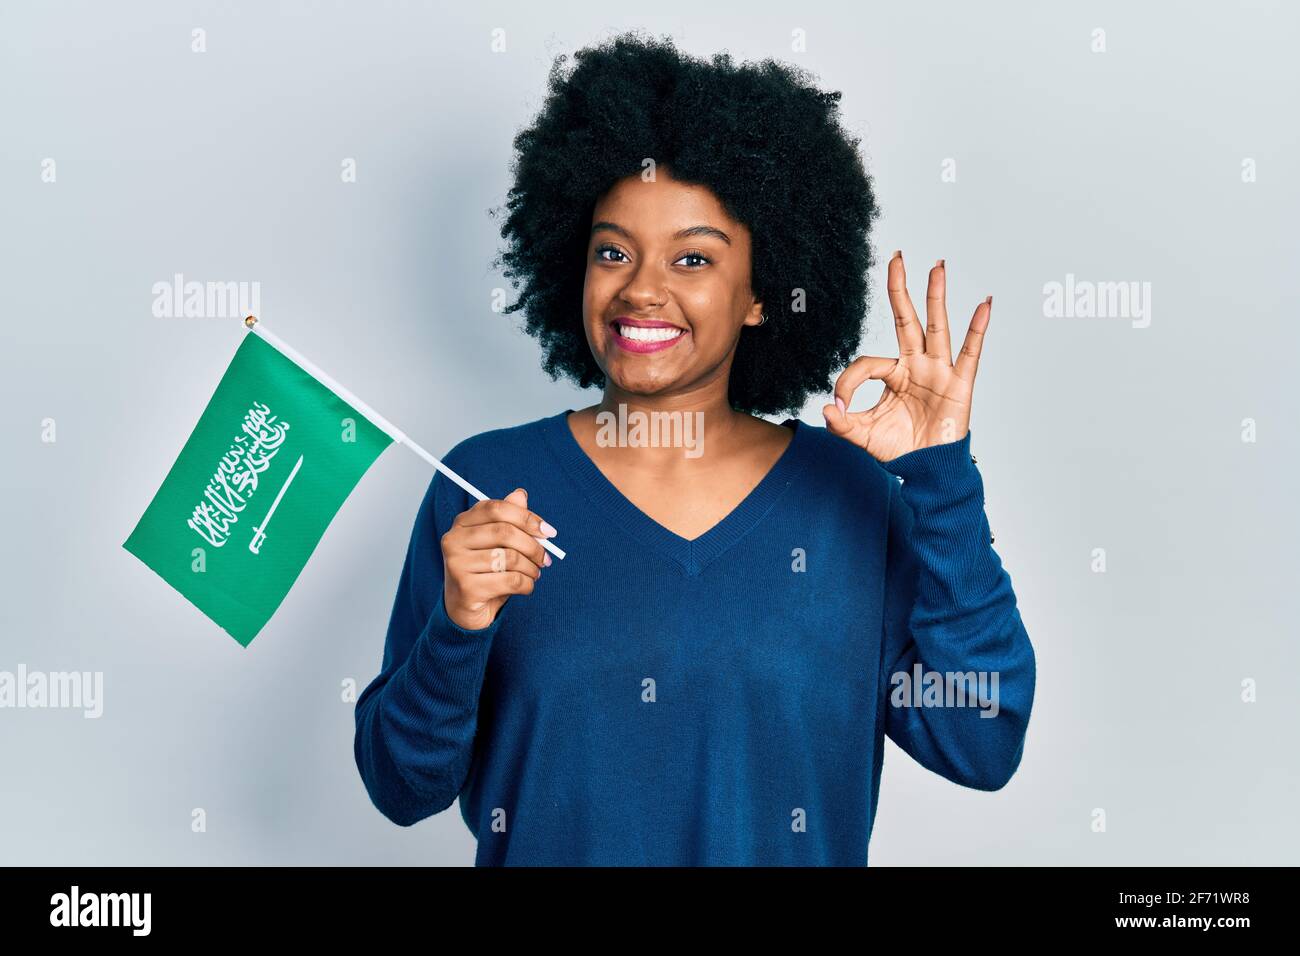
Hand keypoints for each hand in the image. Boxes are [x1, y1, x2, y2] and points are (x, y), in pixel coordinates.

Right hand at [441, 488, 553, 630]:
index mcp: (462, 523)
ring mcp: (457, 564)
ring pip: (510, 558)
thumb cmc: (485, 571)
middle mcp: (454, 540)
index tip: (549, 532)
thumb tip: (520, 494)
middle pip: (505, 532)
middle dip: (533, 546)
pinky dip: (527, 584)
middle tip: (546, 558)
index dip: (527, 517)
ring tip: (534, 574)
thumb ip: (509, 519)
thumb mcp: (497, 544)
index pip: (497, 508)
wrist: (465, 609)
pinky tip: (526, 587)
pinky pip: (510, 580)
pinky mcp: (466, 588)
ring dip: (531, 568)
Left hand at [822, 251, 990, 461]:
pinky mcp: (959, 384)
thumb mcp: (864, 436)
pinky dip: (978, 329)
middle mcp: (916, 366)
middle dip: (900, 289)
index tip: (839, 404)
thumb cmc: (900, 449)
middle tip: (896, 257)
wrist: (927, 470)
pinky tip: (985, 304)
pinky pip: (970, 353)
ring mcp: (938, 371)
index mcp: (893, 375)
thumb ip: (842, 425)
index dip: (848, 381)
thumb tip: (826, 409)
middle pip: (906, 320)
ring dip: (936, 297)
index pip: (867, 363)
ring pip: (936, 327)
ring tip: (937, 266)